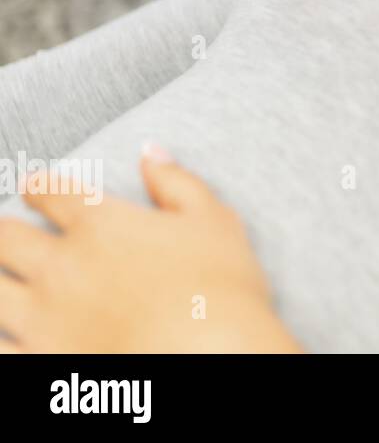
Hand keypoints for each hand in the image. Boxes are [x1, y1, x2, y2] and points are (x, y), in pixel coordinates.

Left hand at [0, 144, 301, 352]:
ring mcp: (44, 317)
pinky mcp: (39, 360)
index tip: (39, 189)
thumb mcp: (214, 220)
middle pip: (6, 237)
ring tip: (6, 279)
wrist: (214, 354)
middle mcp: (63, 265)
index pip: (51, 192)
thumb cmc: (222, 288)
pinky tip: (6, 331)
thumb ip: (177, 181)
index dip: (40, 187)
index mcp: (102, 224)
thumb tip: (151, 152)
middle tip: (14, 234)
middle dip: (7, 231)